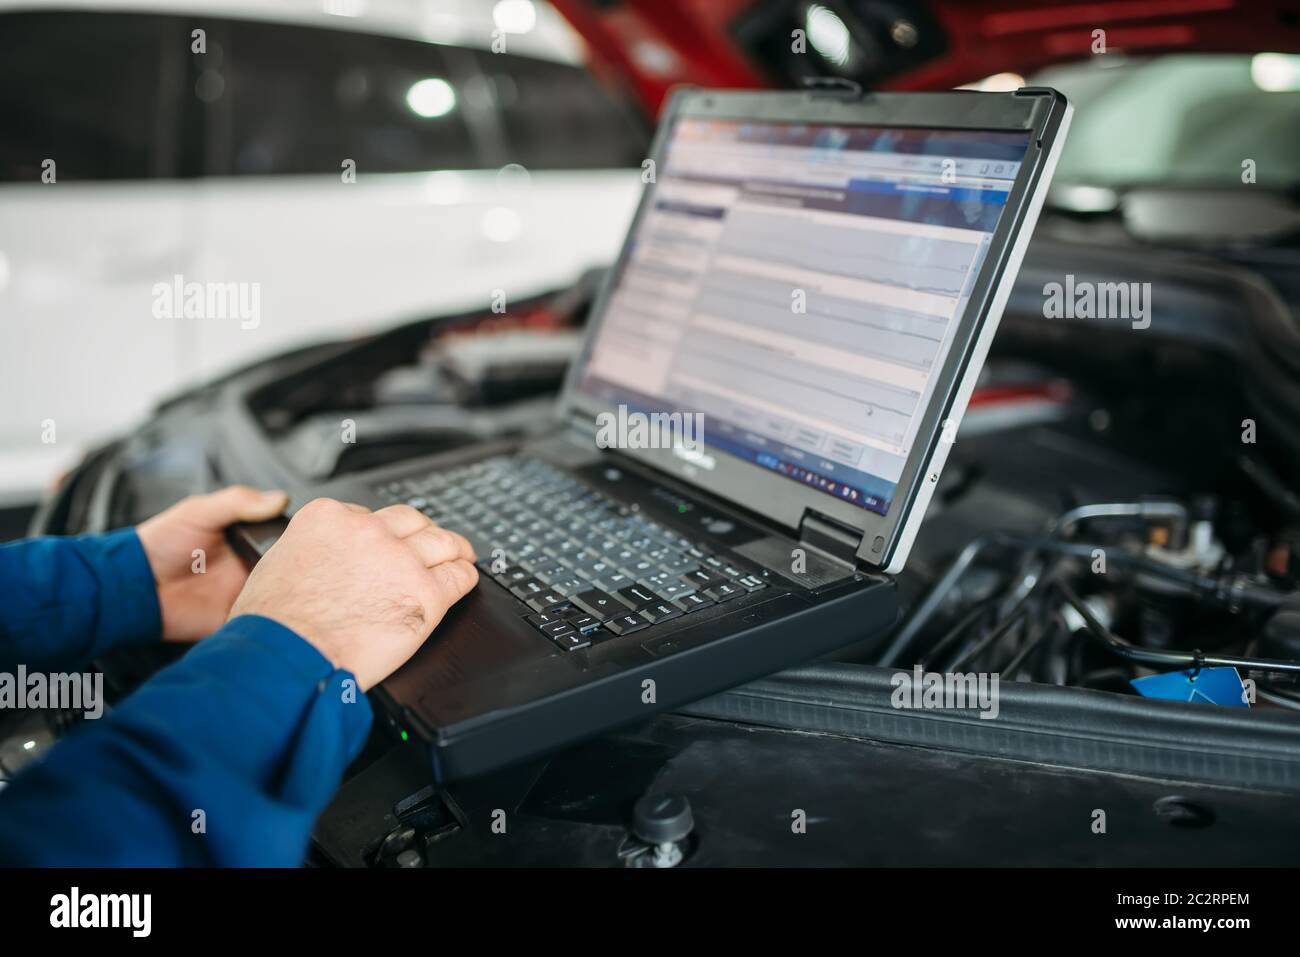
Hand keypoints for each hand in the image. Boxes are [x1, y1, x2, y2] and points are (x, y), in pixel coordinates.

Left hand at [137, 486, 289, 642]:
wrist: (133, 585)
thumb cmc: (160, 544)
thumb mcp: (198, 511)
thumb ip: (238, 502)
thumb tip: (280, 499)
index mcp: (246, 539)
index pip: (285, 538)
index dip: (300, 537)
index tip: (311, 536)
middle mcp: (250, 567)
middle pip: (289, 568)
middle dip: (300, 567)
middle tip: (302, 565)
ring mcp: (245, 593)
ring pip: (281, 595)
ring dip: (289, 594)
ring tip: (292, 587)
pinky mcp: (235, 617)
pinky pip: (261, 621)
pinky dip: (271, 619)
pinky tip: (275, 609)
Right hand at [228, 499, 477, 689]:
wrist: (286, 655)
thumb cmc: (273, 624)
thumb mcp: (278, 564)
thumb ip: (309, 551)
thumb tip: (321, 560)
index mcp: (329, 518)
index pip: (370, 513)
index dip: (381, 533)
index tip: (387, 544)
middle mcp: (367, 531)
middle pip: (411, 521)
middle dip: (421, 533)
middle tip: (430, 544)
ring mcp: (400, 560)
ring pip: (442, 541)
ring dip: (454, 548)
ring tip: (460, 555)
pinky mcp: (425, 593)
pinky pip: (458, 577)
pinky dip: (465, 576)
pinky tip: (464, 579)